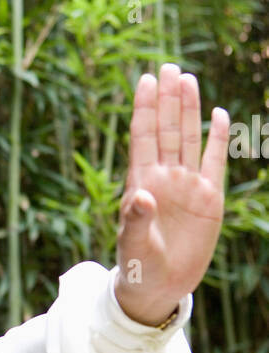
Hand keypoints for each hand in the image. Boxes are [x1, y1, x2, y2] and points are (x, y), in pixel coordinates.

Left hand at [114, 63, 228, 325]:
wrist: (159, 286)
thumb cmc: (137, 265)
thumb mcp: (133, 244)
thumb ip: (136, 220)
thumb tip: (141, 196)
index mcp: (141, 182)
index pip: (142, 137)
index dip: (144, 108)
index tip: (145, 79)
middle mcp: (164, 177)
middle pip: (166, 129)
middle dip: (168, 98)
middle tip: (170, 66)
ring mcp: (187, 185)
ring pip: (189, 138)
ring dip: (189, 110)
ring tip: (188, 79)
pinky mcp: (208, 198)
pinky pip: (214, 162)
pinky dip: (217, 139)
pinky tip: (219, 114)